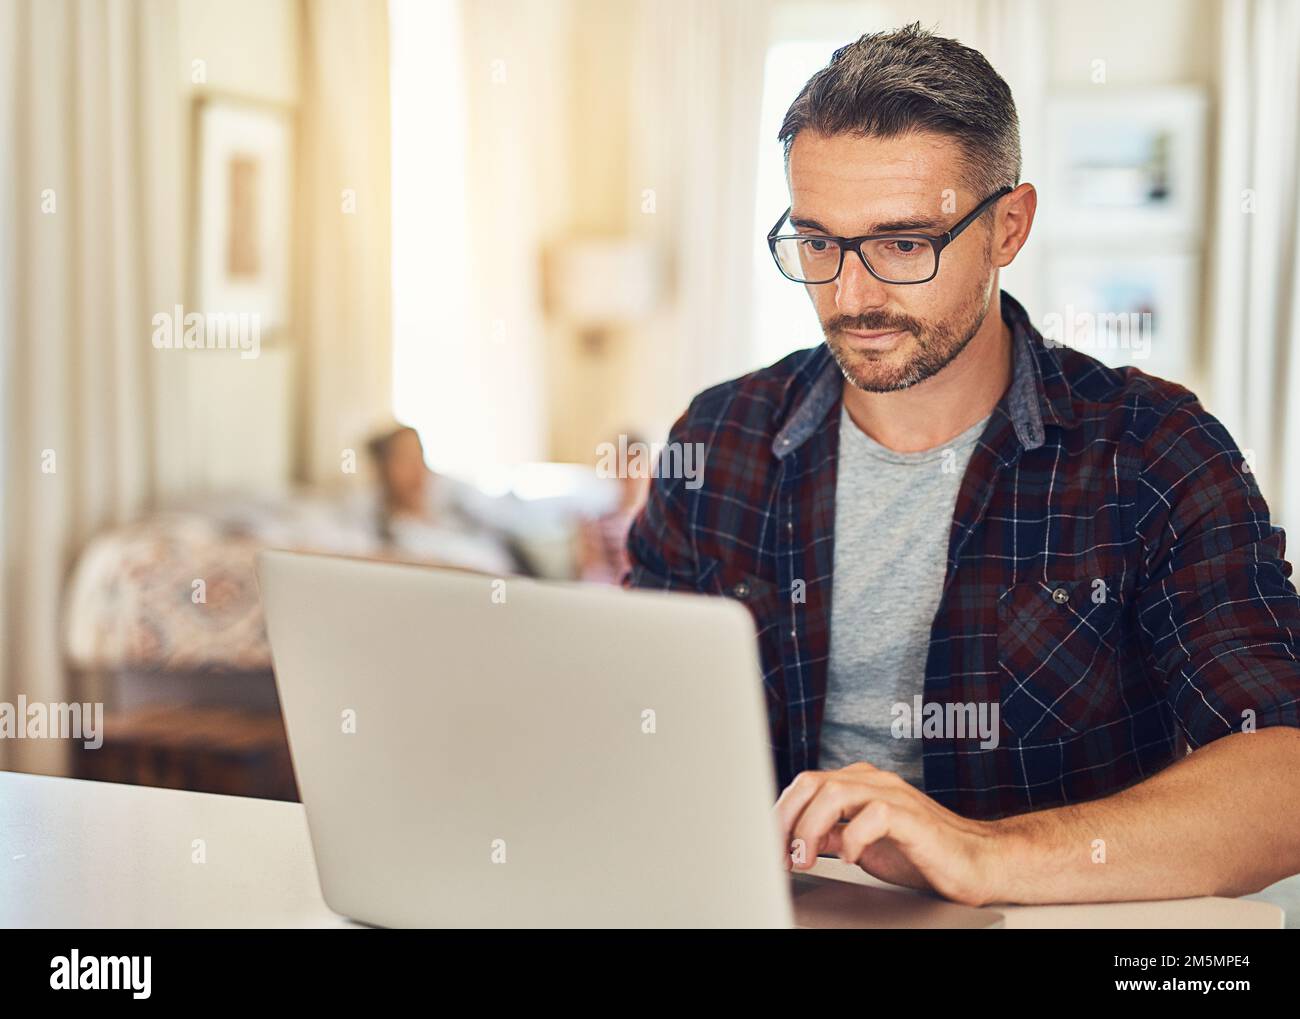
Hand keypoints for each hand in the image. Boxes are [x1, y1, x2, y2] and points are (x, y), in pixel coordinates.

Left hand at [774, 762, 1008, 905]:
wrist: (975, 863)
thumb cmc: (920, 853)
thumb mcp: (861, 843)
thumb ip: (830, 833)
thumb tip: (792, 840)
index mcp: (857, 784)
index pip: (804, 785)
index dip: (779, 815)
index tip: (768, 847)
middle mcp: (873, 782)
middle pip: (811, 782)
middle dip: (785, 820)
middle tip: (780, 855)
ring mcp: (894, 795)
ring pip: (835, 792)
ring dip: (810, 828)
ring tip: (805, 859)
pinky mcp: (913, 818)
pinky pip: (874, 815)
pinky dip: (853, 837)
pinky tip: (849, 857)